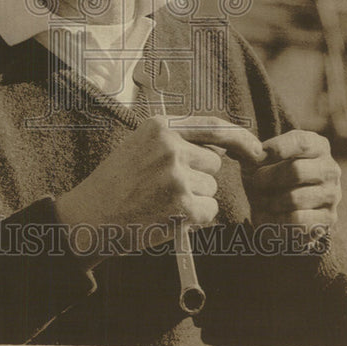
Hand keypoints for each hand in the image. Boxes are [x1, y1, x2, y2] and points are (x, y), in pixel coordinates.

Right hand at [55, 115, 262, 268]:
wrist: (89, 216)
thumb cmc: (116, 183)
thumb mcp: (140, 146)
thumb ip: (175, 139)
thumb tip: (220, 147)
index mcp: (160, 126)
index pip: (213, 126)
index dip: (240, 138)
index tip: (257, 149)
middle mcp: (169, 145)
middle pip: (214, 163)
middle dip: (200, 178)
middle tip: (167, 189)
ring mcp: (175, 175)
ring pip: (212, 189)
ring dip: (196, 200)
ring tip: (161, 203)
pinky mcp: (180, 204)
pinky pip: (209, 212)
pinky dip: (195, 220)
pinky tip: (168, 217)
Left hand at [242, 130, 341, 236]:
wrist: (278, 208)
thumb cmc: (269, 175)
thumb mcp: (259, 158)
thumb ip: (249, 149)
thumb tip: (243, 149)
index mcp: (317, 146)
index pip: (301, 142)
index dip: (275, 149)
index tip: (256, 156)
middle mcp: (329, 168)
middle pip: (296, 170)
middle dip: (268, 177)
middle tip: (255, 181)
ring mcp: (332, 194)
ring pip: (295, 198)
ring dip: (269, 201)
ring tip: (260, 200)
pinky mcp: (328, 219)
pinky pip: (297, 220)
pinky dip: (276, 219)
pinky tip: (270, 216)